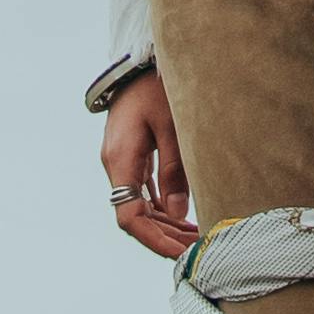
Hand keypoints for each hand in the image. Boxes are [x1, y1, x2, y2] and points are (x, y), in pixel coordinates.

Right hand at [99, 65, 193, 258]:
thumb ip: (175, 171)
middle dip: (163, 238)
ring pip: (139, 206)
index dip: (153, 240)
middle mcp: (115, 164)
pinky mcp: (131, 155)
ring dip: (164, 225)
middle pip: (134, 216)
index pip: (129, 216)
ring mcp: (121, 160)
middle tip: (197, 250)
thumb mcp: (172, 125)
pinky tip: (183, 218)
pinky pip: (143, 191)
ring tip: (195, 238)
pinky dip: (162, 208)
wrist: (140, 60)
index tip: (180, 253)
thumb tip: (180, 214)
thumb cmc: (157, 86)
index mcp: (120, 159)